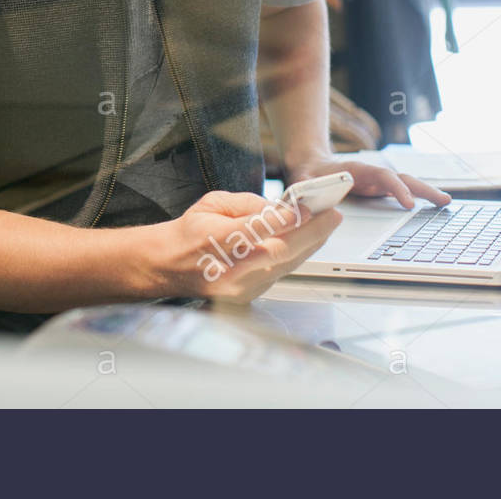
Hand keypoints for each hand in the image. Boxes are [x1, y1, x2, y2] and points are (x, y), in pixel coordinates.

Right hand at [155, 191, 343, 302]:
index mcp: (214, 240)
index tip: (306, 207)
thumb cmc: (189, 232)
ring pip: (285, 265)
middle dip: (311, 232)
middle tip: (332, 215)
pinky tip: (307, 242)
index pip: (255, 231)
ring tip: (327, 226)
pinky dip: (296, 257)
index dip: (284, 220)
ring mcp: (239, 287)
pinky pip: (279, 275)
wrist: (168, 266)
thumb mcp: (212, 203)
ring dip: (310, 245)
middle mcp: (228, 268)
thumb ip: (247, 204)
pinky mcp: (247, 296)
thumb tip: (281, 208)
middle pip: (279, 251)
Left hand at [294, 158, 450, 209]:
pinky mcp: (378, 190)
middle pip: (401, 178)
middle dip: (424, 189)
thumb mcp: (300, 182)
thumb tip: (302, 207)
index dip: (396, 188)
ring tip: (447, 204)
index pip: (382, 176)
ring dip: (426, 193)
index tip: (408, 204)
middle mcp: (370, 175)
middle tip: (445, 201)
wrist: (309, 165)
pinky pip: (400, 193)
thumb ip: (301, 192)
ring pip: (405, 185)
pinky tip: (431, 208)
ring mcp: (376, 182)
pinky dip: (417, 198)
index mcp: (356, 171)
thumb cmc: (306, 175)